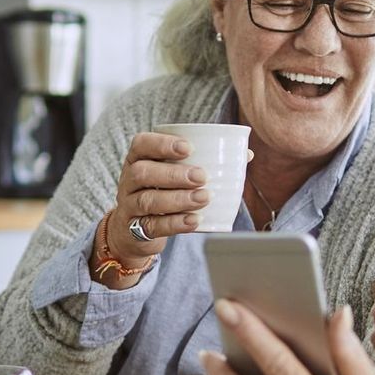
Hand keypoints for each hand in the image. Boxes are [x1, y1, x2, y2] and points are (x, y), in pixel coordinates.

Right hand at [93, 132, 209, 286]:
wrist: (134, 231)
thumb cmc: (163, 192)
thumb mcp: (175, 174)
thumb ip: (205, 162)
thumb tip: (246, 154)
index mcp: (139, 159)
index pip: (142, 144)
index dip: (162, 144)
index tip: (188, 147)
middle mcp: (128, 180)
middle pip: (143, 173)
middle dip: (174, 174)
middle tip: (202, 176)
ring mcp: (128, 205)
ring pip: (147, 200)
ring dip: (178, 199)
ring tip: (203, 198)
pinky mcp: (134, 229)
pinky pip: (152, 226)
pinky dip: (175, 223)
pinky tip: (194, 220)